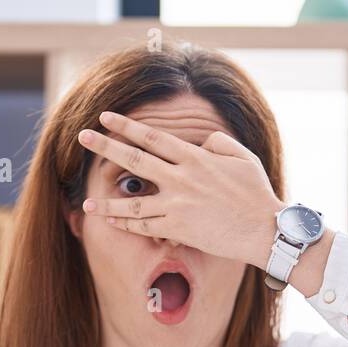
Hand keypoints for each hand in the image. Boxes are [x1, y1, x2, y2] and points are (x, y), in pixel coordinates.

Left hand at [76, 111, 284, 266]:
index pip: (152, 136)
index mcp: (195, 156)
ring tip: (87, 200)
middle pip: (134, 160)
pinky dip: (127, 224)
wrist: (265, 229)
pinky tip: (112, 221)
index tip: (105, 116)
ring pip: (133, 201)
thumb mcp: (242, 157)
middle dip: (105, 146)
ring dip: (107, 200)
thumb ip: (218, 142)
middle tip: (82, 136)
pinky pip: (145, 226)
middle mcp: (181, 178)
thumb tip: (200, 142)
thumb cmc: (256, 193)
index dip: (126, 125)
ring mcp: (177, 205)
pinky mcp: (179, 229)